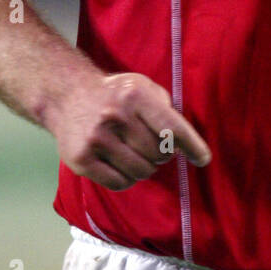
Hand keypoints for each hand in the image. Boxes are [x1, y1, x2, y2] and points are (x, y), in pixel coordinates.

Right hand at [48, 71, 211, 190]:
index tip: (203, 159)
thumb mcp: (142, 86)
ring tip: (140, 156)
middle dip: (163, 155)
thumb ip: (164, 106)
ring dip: (147, 168)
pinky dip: (128, 179)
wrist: (66, 95)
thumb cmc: (114, 93)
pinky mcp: (81, 160)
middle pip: (158, 153)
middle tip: (157, 149)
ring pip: (141, 171)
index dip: (192, 145)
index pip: (172, 127)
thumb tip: (183, 139)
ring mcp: (96, 139)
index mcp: (135, 95)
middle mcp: (115, 116)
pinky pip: (119, 183)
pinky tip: (124, 166)